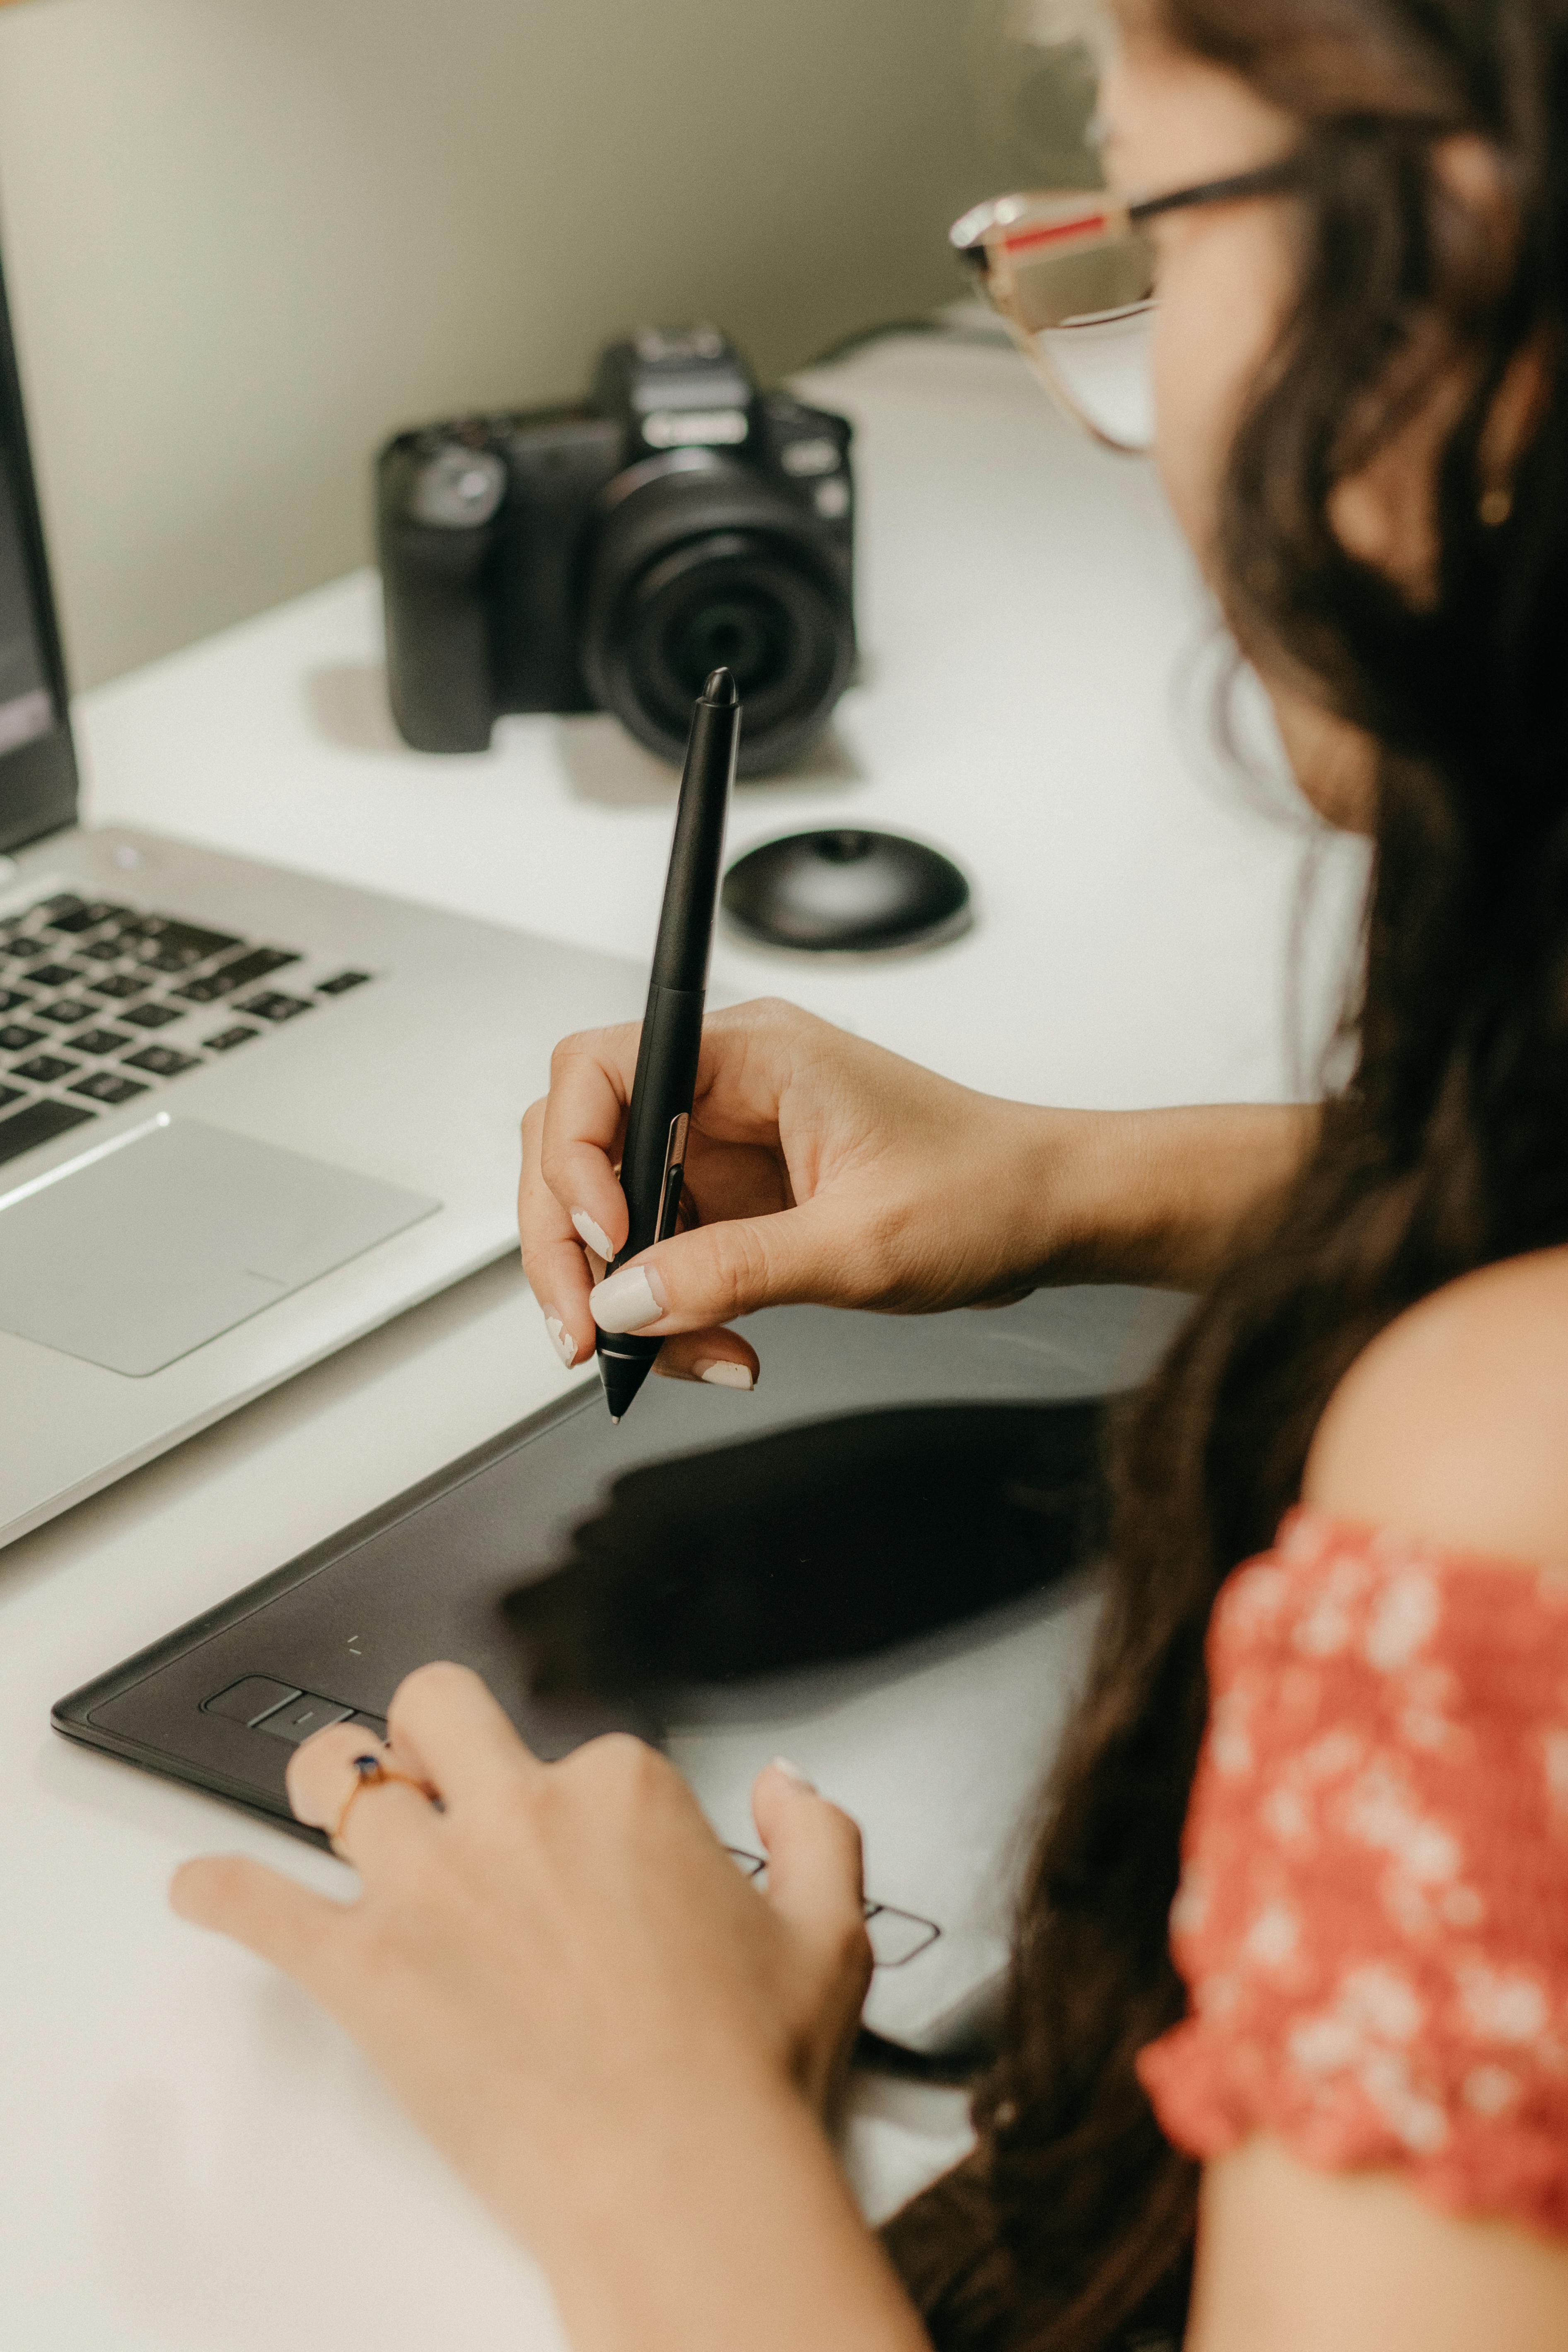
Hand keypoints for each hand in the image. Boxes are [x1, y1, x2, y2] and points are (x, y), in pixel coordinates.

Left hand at [171, 1664, 873, 2259]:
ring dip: (326, 1782)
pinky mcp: (366, 1971)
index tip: (588, 1854)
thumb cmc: (744, 2071)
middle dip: (429, 1730)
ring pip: (336, 1780)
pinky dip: (220, 1891)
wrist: (680, 2177)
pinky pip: (261, 1906)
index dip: (582, 1801)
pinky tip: (201, 1888)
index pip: (582, 1750)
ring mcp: (431, 1888)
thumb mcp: (828, 1933)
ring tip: (327, 1800)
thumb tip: (785, 1787)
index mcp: (619, 1793)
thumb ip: (819, 1834)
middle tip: (431, 1766)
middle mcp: (516, 1816)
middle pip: (435, 1711)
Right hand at [518, 996, 1065, 1384]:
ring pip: (613, 1206)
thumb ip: (731, 1271)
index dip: (576, 1155)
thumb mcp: (859, 1244)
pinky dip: (667, 1306)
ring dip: (623, 1291)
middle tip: (590, 1335)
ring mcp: (724, 1140)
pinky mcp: (735, 1194)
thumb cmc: (986, 1191)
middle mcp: (726, 1085)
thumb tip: (625, 1301)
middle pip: (581, 1141)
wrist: (1050, 1212)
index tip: (607, 1238)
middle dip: (573, 1244)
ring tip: (683, 1355)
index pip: (599, 1070)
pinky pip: (661, 1246)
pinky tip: (713, 1346)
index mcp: (753, 1054)